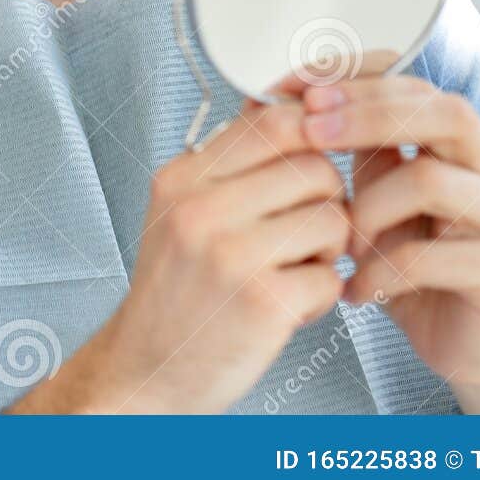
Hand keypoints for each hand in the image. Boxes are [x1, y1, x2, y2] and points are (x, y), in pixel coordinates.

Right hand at [104, 94, 349, 411]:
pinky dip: (322, 296)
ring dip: (329, 251)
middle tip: (304, 232)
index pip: (272, 119)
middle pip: (315, 167)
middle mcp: (199, 209)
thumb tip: (295, 109)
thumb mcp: (182, 211)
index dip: (315, 131)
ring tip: (294, 270)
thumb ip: (232, 165)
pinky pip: (331, 278)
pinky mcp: (262, 302)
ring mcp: (230, 255)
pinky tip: (289, 305)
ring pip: (333, 219)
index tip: (325, 151)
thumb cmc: (177, 293)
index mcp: (182, 178)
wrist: (146, 371)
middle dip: (327, 200)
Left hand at [300, 75, 479, 393]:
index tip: (294, 88)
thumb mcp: (360, 191)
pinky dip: (378, 272)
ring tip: (339, 242)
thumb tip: (260, 103)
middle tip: (309, 132)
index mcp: (454, 139)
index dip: (354, 75)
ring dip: (367, 210)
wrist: (454, 338)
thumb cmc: (402, 258)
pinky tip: (354, 289)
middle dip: (367, 115)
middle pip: (443, 112)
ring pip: (431, 182)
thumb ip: (333, 147)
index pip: (414, 80)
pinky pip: (428, 257)